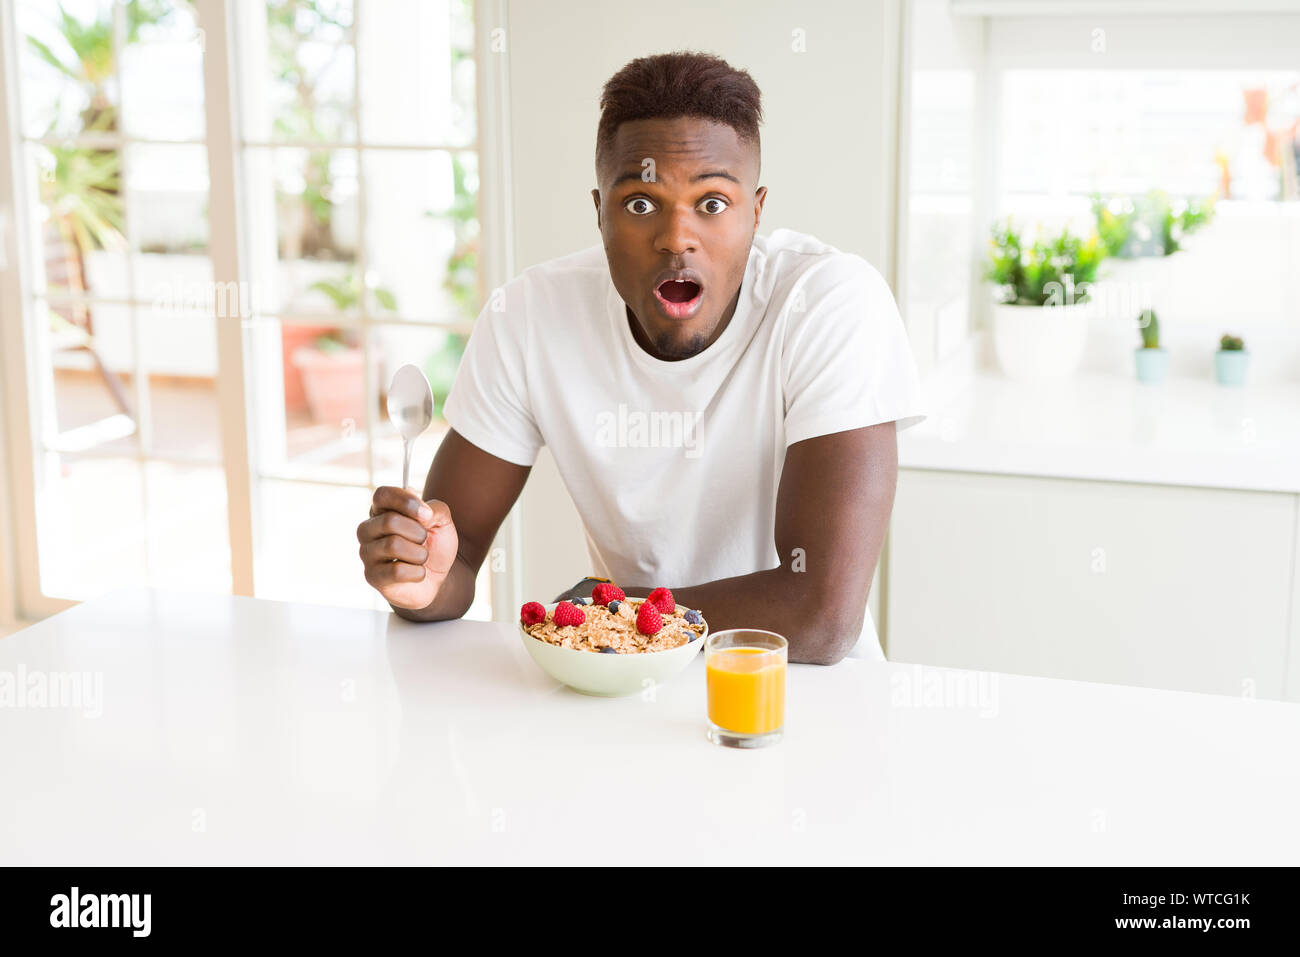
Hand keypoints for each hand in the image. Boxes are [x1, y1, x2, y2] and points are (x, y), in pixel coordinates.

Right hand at [357, 485, 457, 610]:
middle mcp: (368, 529)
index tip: (427, 515)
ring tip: (421, 557)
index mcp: (382, 510)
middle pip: (389, 521)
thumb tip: (422, 513)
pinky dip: (417, 573)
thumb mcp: (442, 521)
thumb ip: (434, 509)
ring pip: (393, 545)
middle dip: (418, 532)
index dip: (405, 501)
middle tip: (424, 540)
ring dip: (419, 553)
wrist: (439, 577)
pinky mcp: (372, 576)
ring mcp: (367, 553)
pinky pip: (397, 571)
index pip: (382, 495)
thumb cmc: (434, 544)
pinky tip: (418, 573)